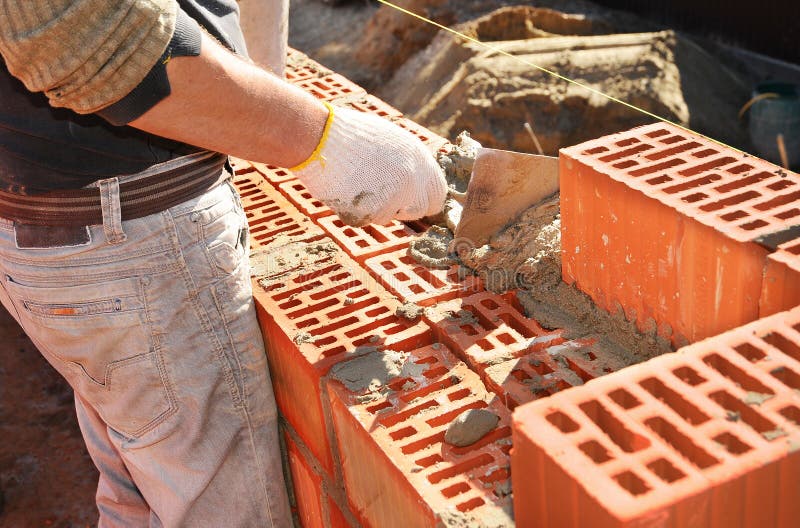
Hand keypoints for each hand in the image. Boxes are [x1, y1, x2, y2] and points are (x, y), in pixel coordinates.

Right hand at [291, 103, 447, 225]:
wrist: (319, 138)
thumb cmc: (349, 135)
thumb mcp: (389, 139)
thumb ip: (408, 161)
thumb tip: (419, 183)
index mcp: (419, 157)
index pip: (438, 193)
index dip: (424, 199)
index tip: (411, 200)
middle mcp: (412, 178)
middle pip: (420, 210)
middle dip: (404, 208)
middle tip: (382, 198)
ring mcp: (394, 196)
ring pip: (390, 216)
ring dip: (376, 208)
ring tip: (355, 183)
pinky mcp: (373, 211)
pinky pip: (367, 220)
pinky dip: (356, 211)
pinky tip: (345, 189)